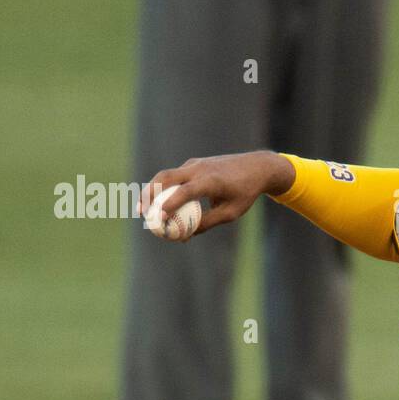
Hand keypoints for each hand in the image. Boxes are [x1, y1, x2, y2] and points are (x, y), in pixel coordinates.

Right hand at [139, 151, 295, 236]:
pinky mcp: (194, 164)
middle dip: (149, 194)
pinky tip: (158, 202)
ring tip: (143, 208)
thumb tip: (186, 235)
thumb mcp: (231, 213)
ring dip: (151, 189)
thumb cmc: (245, 193)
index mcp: (211, 180)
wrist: (256, 167)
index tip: (159, 219)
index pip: (184, 192)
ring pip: (166, 175)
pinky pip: (175, 176)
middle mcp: (199, 168)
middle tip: (141, 213)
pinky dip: (164, 188)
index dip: (169, 205)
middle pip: (166, 178)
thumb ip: (208, 222)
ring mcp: (195, 164)